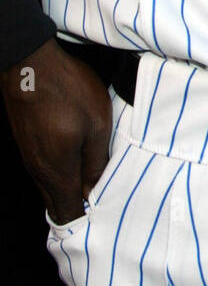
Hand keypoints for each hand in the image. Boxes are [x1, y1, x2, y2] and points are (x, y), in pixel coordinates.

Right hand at [0, 38, 111, 223]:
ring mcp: (29, 156)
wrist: (29, 63)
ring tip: (92, 183)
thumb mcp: (97, 125)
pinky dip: (59, 174)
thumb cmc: (67, 91)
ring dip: (68, 190)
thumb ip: (97, 162)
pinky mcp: (26, 142)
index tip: (104, 219)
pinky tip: (74, 162)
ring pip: (49, 186)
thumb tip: (96, 191)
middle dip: (77, 210)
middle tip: (102, 204)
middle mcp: (38, 170)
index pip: (67, 214)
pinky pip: (43, 170)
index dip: (85, 222)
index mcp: (58, 172)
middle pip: (57, 204)